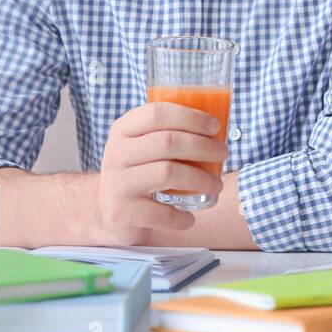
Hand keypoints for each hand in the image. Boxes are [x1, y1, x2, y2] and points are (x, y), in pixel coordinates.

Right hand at [95, 102, 227, 244]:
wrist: (108, 210)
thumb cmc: (139, 170)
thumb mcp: (144, 144)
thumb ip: (170, 131)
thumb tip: (218, 127)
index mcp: (123, 130)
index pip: (157, 113)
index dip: (191, 117)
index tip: (215, 127)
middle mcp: (116, 153)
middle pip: (168, 142)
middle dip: (204, 147)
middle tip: (223, 154)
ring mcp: (116, 183)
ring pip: (168, 173)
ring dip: (201, 179)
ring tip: (217, 185)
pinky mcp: (121, 212)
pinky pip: (160, 212)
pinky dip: (180, 217)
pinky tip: (189, 218)